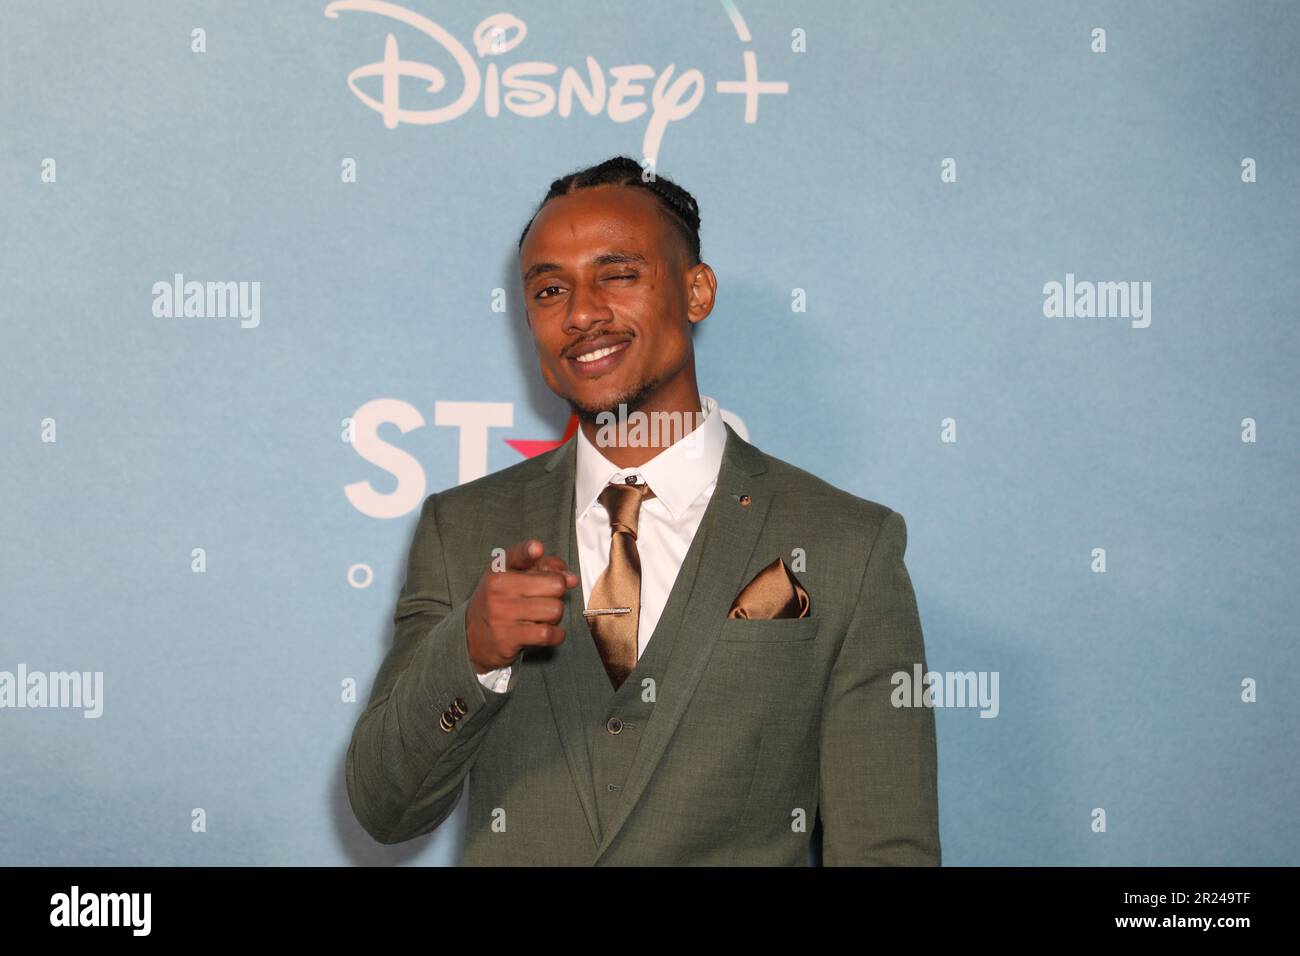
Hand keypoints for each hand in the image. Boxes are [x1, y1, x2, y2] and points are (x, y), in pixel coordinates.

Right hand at [465, 539, 578, 673]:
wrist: (472, 637)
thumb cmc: (500, 603)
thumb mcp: (513, 578)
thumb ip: (544, 568)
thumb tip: (572, 579)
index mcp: (499, 569)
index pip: (517, 555)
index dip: (529, 551)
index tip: (537, 549)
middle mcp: (498, 588)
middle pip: (555, 585)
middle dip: (556, 595)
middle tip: (543, 600)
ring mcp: (502, 613)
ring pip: (555, 610)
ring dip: (554, 616)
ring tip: (540, 617)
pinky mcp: (509, 637)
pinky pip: (549, 633)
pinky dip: (556, 635)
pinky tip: (546, 632)